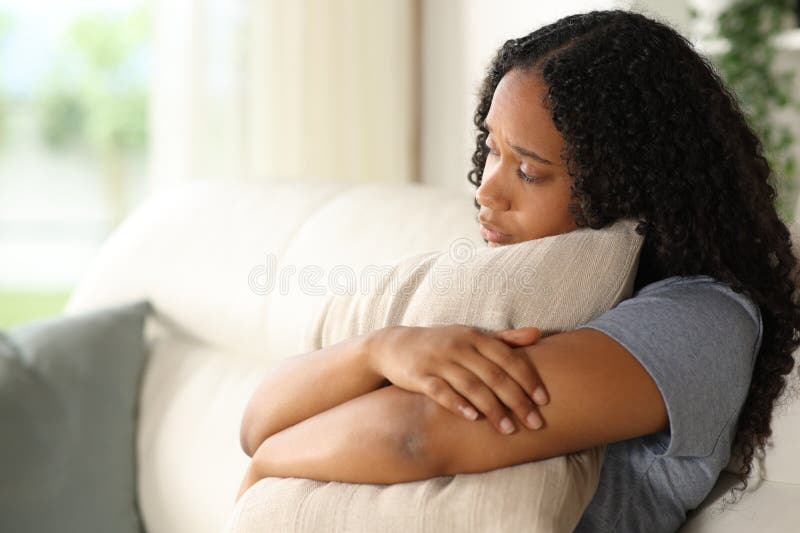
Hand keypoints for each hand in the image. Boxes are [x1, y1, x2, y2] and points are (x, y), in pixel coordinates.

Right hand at [365, 324, 548, 434]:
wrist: (393, 346)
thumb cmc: (441, 344)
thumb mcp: (470, 336)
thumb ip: (504, 339)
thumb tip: (538, 333)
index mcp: (474, 337)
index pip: (508, 357)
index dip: (527, 379)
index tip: (544, 400)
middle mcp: (458, 346)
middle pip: (493, 375)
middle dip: (517, 400)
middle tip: (535, 423)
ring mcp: (438, 360)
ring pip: (471, 386)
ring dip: (492, 409)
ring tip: (509, 429)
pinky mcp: (419, 375)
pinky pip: (441, 391)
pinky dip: (458, 404)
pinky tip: (473, 418)